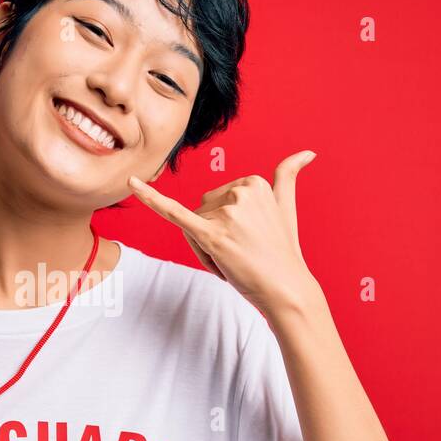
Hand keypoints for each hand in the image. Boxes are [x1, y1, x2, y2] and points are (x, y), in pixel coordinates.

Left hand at [127, 150, 321, 313]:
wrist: (287, 289)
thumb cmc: (283, 251)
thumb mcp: (286, 207)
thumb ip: (288, 176)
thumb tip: (308, 151)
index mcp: (253, 182)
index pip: (216, 199)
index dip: (225, 224)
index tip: (248, 239)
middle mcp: (240, 192)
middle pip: (202, 210)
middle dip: (212, 235)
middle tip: (240, 255)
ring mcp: (226, 214)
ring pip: (191, 226)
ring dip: (204, 249)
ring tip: (233, 262)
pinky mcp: (211, 236)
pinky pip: (173, 213)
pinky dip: (150, 198)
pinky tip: (132, 184)